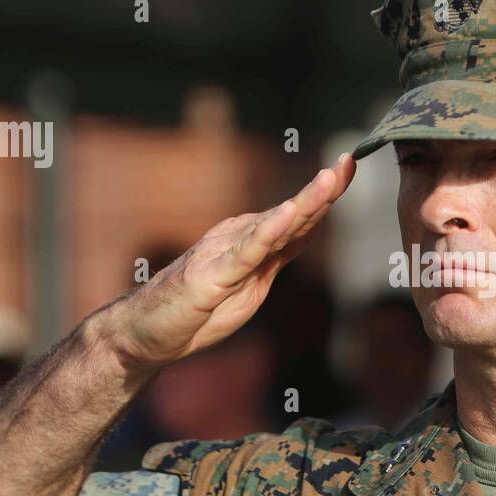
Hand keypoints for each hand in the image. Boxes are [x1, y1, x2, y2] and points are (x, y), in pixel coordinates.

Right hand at [104, 152, 355, 368]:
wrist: (145, 333)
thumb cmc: (195, 312)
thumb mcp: (248, 286)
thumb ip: (272, 259)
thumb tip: (301, 232)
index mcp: (250, 242)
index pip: (296, 218)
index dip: (324, 196)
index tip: (349, 168)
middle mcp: (238, 239)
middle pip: (290, 215)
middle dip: (323, 189)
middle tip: (348, 161)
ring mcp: (224, 254)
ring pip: (272, 226)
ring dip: (304, 202)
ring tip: (329, 179)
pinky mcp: (211, 276)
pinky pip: (245, 253)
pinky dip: (268, 232)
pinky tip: (287, 215)